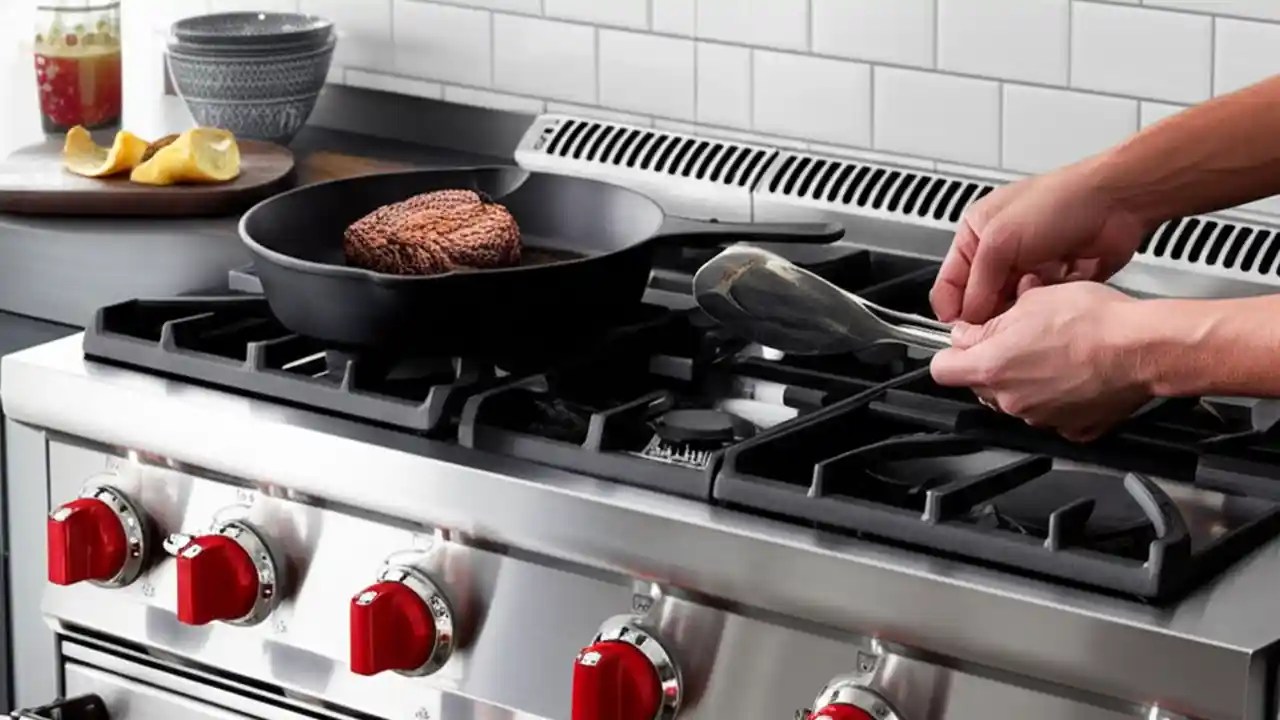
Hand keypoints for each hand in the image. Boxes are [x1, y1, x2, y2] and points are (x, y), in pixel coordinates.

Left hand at [929, 281, 1152, 441]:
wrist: (1143, 347)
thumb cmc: (1093, 321)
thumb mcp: (1029, 303)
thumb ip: (988, 325)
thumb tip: (968, 333)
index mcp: (991, 368)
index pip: (942, 369)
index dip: (952, 352)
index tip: (965, 342)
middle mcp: (1011, 401)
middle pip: (980, 385)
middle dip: (993, 363)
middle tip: (1019, 338)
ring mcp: (1042, 419)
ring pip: (1017, 399)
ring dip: (1026, 380)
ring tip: (1054, 352)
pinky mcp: (1073, 428)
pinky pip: (1053, 413)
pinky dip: (1059, 397)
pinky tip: (1075, 375)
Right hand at [930, 160, 1153, 324]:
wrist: (1116, 203)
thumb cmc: (1059, 203)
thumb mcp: (1000, 241)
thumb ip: (978, 283)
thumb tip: (967, 317)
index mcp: (976, 232)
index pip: (949, 280)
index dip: (951, 307)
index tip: (958, 332)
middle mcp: (1000, 249)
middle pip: (980, 296)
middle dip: (987, 312)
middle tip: (991, 329)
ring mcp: (1028, 265)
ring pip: (1010, 305)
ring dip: (1016, 310)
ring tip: (1024, 309)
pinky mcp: (1055, 279)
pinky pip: (1038, 307)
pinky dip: (1041, 309)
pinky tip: (1049, 302)